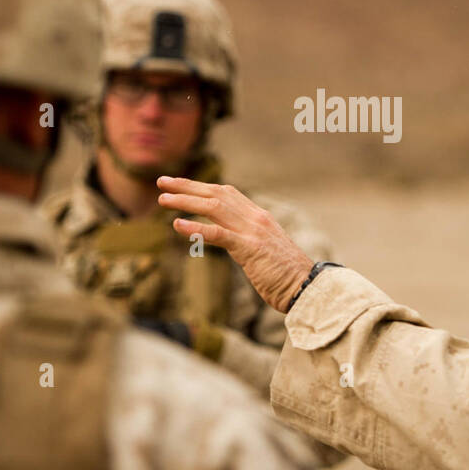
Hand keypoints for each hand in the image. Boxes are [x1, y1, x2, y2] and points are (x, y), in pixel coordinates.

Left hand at [157, 176, 314, 311]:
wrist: (307, 287)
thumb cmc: (286, 275)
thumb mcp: (265, 251)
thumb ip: (247, 240)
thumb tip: (228, 239)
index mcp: (258, 217)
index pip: (226, 192)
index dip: (200, 186)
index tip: (179, 183)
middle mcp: (255, 217)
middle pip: (216, 193)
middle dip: (186, 186)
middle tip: (161, 182)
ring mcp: (253, 231)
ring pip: (214, 207)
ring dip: (185, 202)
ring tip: (162, 200)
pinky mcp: (250, 248)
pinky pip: (219, 234)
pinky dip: (196, 228)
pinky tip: (177, 225)